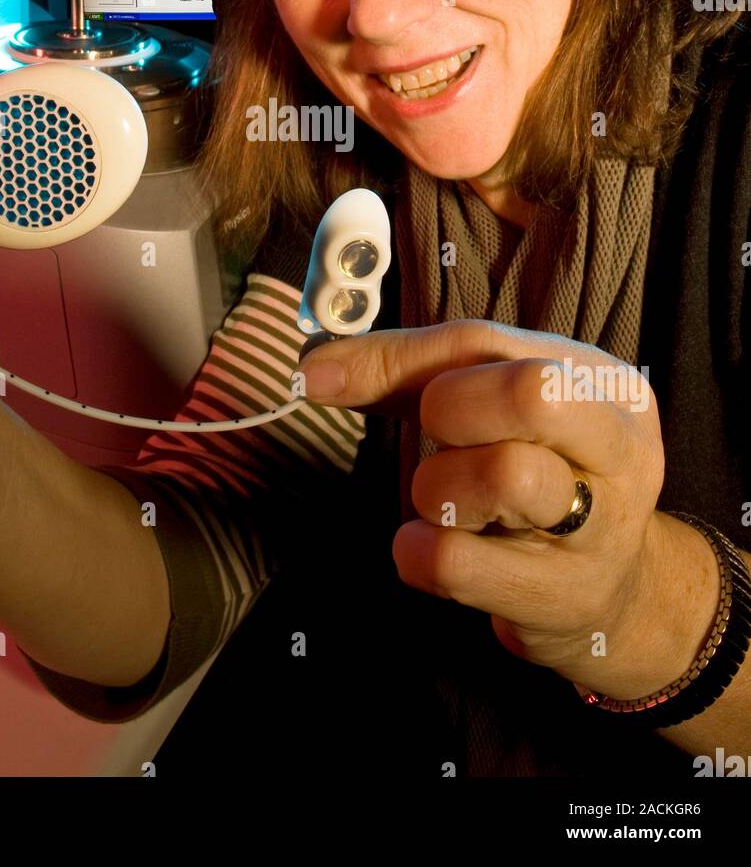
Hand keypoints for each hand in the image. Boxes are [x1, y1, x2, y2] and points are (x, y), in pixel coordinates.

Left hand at [299, 319, 716, 695]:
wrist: (609, 598)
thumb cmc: (537, 480)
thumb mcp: (495, 413)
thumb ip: (412, 376)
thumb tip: (317, 365)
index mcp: (602, 381)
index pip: (485, 340)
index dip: (395, 356)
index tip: (321, 375)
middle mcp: (620, 447)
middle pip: (531, 393)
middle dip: (450, 412)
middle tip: (439, 442)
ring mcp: (603, 527)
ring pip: (503, 476)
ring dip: (439, 490)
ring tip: (452, 505)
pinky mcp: (564, 598)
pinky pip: (455, 561)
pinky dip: (418, 551)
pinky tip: (434, 549)